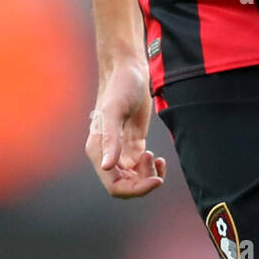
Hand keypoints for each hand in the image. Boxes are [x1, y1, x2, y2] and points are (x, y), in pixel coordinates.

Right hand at [86, 57, 165, 198]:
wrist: (129, 70)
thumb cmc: (120, 86)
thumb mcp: (115, 111)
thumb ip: (111, 139)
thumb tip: (108, 166)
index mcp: (98, 150)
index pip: (115, 185)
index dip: (135, 189)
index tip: (156, 180)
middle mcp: (107, 154)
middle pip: (125, 186)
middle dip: (143, 183)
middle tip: (157, 163)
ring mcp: (120, 150)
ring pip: (134, 179)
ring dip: (148, 175)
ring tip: (157, 158)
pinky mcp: (133, 144)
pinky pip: (141, 168)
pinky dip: (151, 168)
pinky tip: (159, 159)